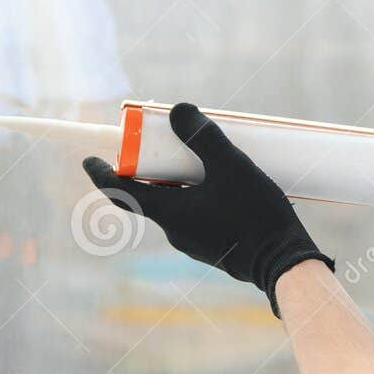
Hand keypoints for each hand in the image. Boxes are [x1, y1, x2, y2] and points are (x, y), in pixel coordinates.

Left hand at [82, 102, 333, 316]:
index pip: (121, 192)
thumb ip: (203, 137)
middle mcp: (175, 232)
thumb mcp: (231, 166)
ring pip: (179, 203)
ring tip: (210, 158)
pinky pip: (198, 215)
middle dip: (155, 166)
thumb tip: (178, 110)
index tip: (88, 159)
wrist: (284, 263)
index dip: (101, 174)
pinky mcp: (215, 248)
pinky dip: (202, 196)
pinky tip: (229, 185)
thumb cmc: (255, 214)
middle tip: (167, 141)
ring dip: (184, 180)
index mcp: (169, 214)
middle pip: (153, 193)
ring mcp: (194, 243)